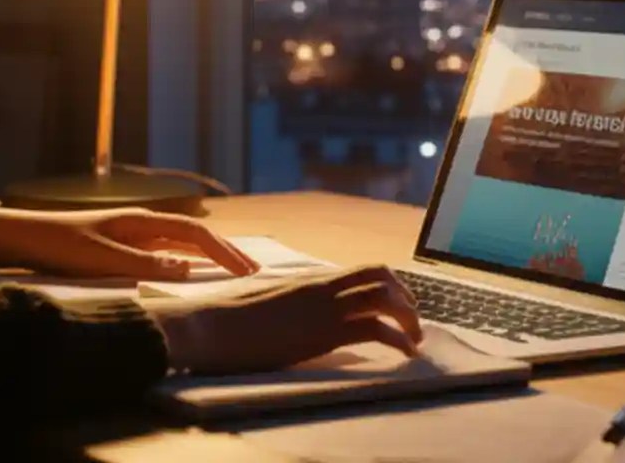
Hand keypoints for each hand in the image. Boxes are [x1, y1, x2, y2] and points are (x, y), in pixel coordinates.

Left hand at [0, 207, 259, 279]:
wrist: (24, 237)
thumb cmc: (60, 246)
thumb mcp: (101, 259)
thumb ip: (144, 263)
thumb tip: (188, 268)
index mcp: (142, 223)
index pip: (196, 235)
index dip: (224, 252)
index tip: (246, 271)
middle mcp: (144, 225)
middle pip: (196, 236)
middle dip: (227, 252)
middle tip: (254, 270)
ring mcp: (135, 234)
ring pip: (184, 243)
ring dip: (211, 256)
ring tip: (235, 269)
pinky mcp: (125, 245)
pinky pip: (168, 251)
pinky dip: (190, 259)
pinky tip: (195, 270)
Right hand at [147, 265, 422, 373]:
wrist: (208, 327)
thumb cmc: (226, 318)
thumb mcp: (265, 299)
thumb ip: (289, 298)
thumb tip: (294, 306)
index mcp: (310, 279)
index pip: (361, 270)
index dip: (389, 284)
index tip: (399, 302)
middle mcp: (322, 287)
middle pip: (380, 276)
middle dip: (406, 296)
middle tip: (414, 320)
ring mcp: (324, 308)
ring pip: (384, 299)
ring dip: (409, 318)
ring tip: (415, 339)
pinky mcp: (322, 332)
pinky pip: (374, 330)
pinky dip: (398, 340)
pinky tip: (406, 353)